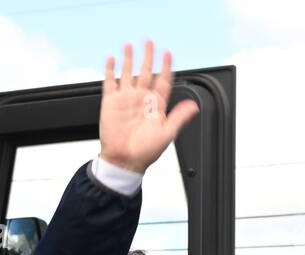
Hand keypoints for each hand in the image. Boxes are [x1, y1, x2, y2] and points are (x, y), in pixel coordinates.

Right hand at [99, 41, 198, 174]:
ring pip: (128, 73)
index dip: (166, 67)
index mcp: (156, 105)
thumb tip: (194, 107)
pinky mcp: (111, 103)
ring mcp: (126, 99)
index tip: (168, 54)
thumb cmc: (145, 152)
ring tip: (130, 45)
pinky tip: (112, 59)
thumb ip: (179, 118)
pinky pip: (110, 83)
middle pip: (146, 72)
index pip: (163, 80)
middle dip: (148, 57)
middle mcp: (141, 99)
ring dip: (129, 59)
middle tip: (150, 43)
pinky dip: (110, 70)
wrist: (124, 161)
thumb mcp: (167, 134)